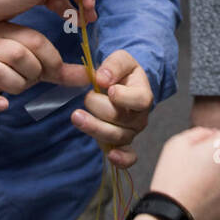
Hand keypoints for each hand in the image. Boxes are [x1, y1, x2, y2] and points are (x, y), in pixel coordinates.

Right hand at [0, 21, 91, 112]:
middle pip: (19, 54)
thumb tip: (93, 75)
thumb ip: (62, 70)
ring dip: (16, 87)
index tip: (52, 70)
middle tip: (30, 80)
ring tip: (15, 88)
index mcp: (7, 30)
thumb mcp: (38, 66)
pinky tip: (2, 106)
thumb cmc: (12, 70)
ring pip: (2, 73)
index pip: (36, 39)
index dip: (51, 59)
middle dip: (32, 74)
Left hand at [71, 50, 152, 168]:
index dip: (124, 97)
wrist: (123, 85)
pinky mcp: (121, 143)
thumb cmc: (122, 72)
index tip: (110, 89)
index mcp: (143, 94)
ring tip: (76, 116)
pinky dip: (122, 160)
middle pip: (121, 119)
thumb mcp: (121, 59)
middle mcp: (140, 116)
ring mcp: (131, 131)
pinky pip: (127, 157)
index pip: (140, 99)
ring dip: (94, 127)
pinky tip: (111, 156)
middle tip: (87, 96)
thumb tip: (102, 79)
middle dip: (99, 107)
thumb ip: (113, 65)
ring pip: (116, 136)